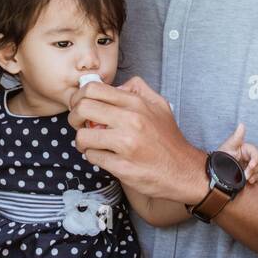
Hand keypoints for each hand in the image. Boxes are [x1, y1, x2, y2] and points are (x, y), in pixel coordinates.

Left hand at [68, 75, 206, 202]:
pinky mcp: (122, 167)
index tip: (80, 104)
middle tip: (79, 123)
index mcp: (136, 103)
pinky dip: (93, 156)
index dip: (80, 96)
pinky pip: (92, 157)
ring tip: (90, 143)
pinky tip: (103, 156)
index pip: (94, 88)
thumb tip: (115, 86)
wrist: (183, 171)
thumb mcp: (159, 104)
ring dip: (81, 141)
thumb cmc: (168, 139)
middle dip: (74, 117)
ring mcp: (125, 145)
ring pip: (83, 136)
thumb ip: (138, 89)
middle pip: (83, 108)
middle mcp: (130, 121)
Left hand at [217, 122, 257, 185]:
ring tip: (249, 179)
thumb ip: (236, 138)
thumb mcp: (227, 149)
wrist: (219, 176)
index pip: (257, 153)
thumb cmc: (221, 161)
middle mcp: (253, 157)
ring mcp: (256, 166)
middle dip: (255, 170)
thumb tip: (242, 125)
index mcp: (247, 149)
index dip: (255, 160)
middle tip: (245, 176)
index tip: (250, 167)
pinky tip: (253, 181)